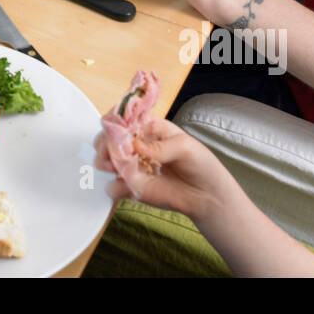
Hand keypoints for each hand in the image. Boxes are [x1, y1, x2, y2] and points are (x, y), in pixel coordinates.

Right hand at [92, 118, 233, 221]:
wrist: (208, 196)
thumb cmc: (200, 164)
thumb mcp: (185, 147)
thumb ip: (160, 146)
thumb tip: (136, 146)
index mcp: (149, 128)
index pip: (124, 118)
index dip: (115, 122)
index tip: (114, 130)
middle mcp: (137, 145)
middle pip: (110, 138)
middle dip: (105, 143)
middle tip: (110, 151)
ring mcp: (133, 166)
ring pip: (106, 160)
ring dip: (104, 162)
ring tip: (115, 167)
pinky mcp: (132, 187)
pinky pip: (114, 186)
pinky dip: (114, 186)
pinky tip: (125, 185)